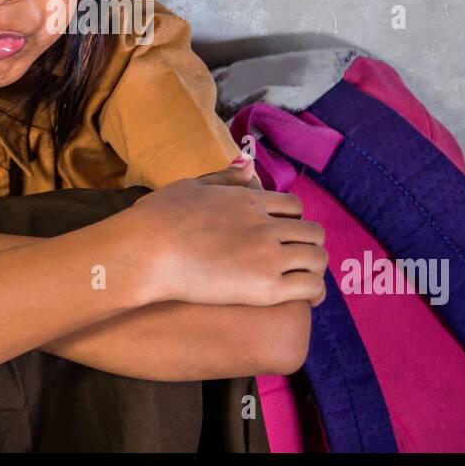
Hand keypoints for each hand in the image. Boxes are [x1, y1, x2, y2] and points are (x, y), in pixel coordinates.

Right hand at [131, 158, 327, 308]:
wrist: (147, 251)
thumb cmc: (158, 219)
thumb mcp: (192, 186)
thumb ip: (224, 178)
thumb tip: (248, 166)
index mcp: (249, 200)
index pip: (293, 207)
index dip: (294, 222)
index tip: (285, 236)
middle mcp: (265, 225)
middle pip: (312, 231)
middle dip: (308, 245)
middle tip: (297, 260)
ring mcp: (268, 255)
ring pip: (317, 258)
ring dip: (314, 268)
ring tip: (305, 281)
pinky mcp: (265, 287)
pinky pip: (310, 287)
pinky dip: (314, 293)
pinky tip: (307, 299)